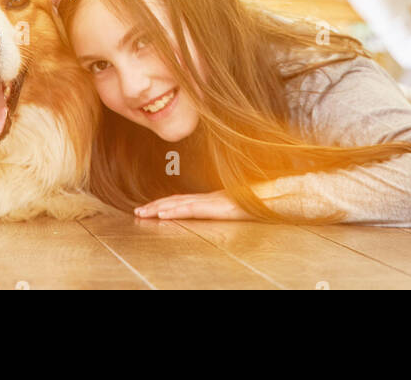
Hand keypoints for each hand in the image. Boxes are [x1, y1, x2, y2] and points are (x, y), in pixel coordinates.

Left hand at [134, 190, 250, 220]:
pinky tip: (162, 214)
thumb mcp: (239, 208)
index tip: (150, 208)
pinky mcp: (214, 207)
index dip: (165, 203)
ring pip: (177, 204)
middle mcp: (207, 198)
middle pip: (175, 201)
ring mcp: (210, 201)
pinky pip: (190, 209)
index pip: (182, 201)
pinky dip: (174, 211)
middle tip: (137, 211)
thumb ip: (227, 208)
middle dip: (154, 205)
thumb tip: (222, 211)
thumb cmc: (258, 202)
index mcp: (211, 199)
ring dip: (157, 208)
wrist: (273, 195)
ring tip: (142, 213)